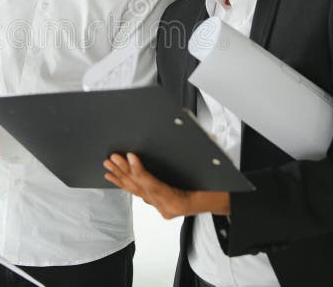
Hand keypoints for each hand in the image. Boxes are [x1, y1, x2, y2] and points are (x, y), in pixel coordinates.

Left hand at [104, 152, 230, 217]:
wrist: (224, 200)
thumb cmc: (219, 185)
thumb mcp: (211, 164)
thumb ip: (199, 147)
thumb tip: (184, 123)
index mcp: (179, 201)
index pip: (154, 184)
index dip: (140, 171)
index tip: (130, 157)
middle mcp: (169, 207)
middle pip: (141, 188)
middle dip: (125, 171)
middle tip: (113, 158)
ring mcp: (163, 208)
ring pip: (138, 192)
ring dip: (122, 177)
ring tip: (109, 166)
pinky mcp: (161, 205)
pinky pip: (141, 194)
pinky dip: (128, 184)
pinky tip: (117, 178)